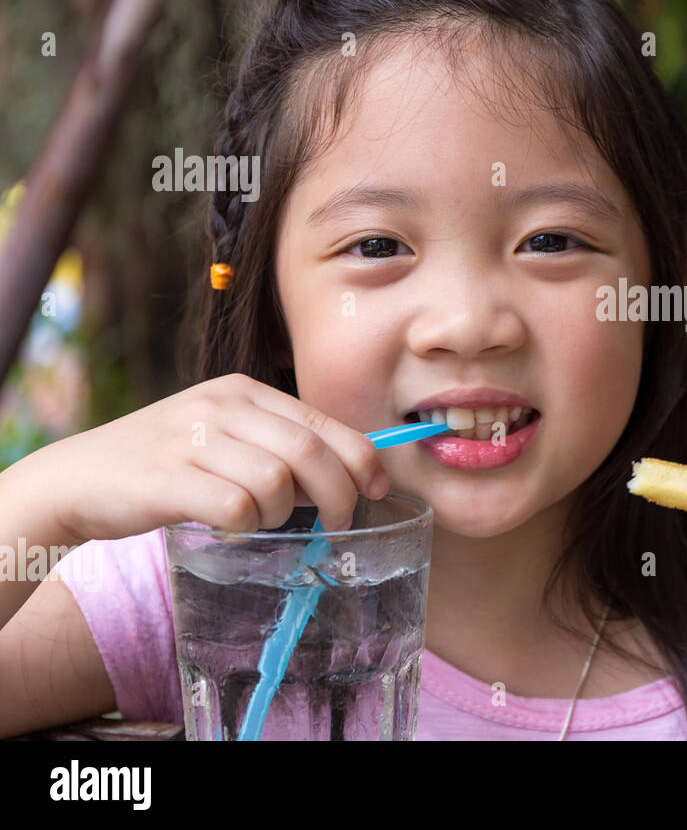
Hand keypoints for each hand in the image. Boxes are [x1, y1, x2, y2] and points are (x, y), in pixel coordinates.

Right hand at [29, 373, 387, 543]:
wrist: (78, 478)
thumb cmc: (168, 463)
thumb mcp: (226, 435)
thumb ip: (279, 446)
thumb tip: (348, 477)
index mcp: (244, 391)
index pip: (324, 423)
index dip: (362, 460)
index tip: (377, 489)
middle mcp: (220, 405)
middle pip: (309, 452)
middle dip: (339, 494)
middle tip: (338, 523)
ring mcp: (191, 438)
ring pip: (275, 481)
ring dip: (283, 513)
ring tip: (264, 520)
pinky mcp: (165, 478)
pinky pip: (233, 506)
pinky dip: (245, 524)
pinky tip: (232, 526)